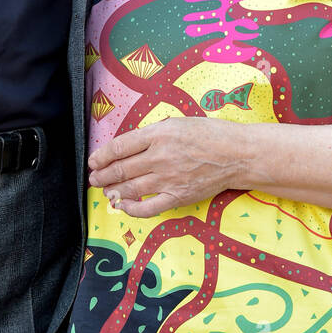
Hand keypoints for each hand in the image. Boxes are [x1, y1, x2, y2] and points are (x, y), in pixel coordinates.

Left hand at [87, 118, 241, 218]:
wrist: (238, 155)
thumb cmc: (210, 135)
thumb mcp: (177, 123)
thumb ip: (152, 134)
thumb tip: (128, 147)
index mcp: (159, 134)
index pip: (120, 146)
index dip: (101, 155)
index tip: (93, 160)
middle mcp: (160, 157)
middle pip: (121, 169)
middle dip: (102, 175)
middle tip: (93, 177)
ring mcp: (168, 179)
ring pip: (130, 188)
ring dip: (112, 190)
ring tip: (104, 190)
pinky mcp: (177, 197)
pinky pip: (148, 208)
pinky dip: (131, 209)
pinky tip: (122, 206)